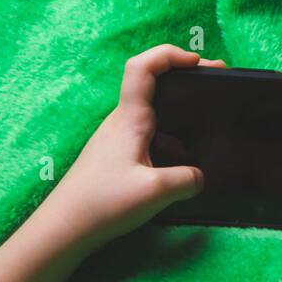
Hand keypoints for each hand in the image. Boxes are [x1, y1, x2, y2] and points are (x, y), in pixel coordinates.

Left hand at [45, 44, 224, 245]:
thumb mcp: (156, 192)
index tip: (199, 65)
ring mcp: (118, 137)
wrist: (65, 226)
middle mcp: (123, 121)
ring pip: (153, 111)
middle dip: (185, 78)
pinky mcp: (118, 155)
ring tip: (206, 125)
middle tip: (215, 88)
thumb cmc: (104, 202)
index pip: (144, 67)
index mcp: (131, 119)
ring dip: (180, 111)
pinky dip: (171, 135)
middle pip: (152, 83)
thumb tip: (201, 176)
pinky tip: (183, 158)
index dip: (171, 55)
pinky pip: (149, 133)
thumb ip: (188, 180)